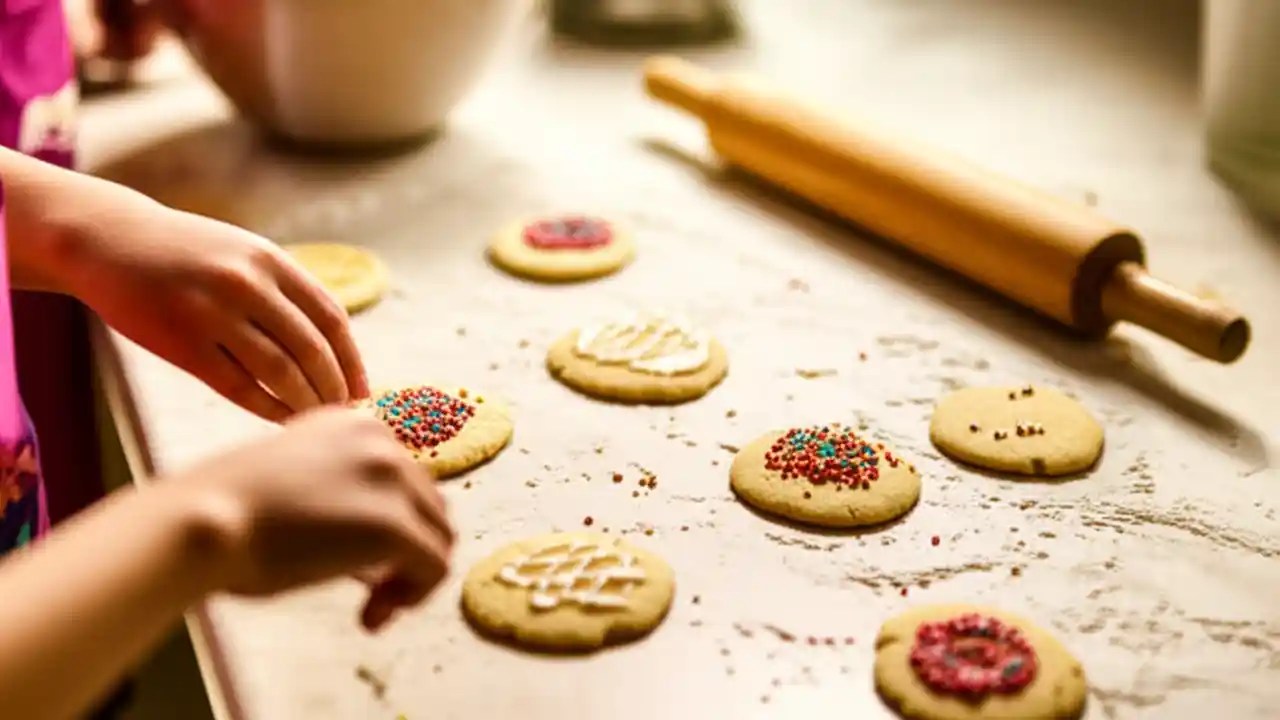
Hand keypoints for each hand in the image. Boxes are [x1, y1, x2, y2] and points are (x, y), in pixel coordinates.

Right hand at [63, 186, 367, 420]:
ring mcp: (212, 312)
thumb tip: (336, 352)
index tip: (363, 391)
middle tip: (343, 414)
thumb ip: (286, 292)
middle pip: (311, 349)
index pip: (331, 318)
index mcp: (270, 260)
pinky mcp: (181, 342)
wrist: (111, 241)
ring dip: (304, 403)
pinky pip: (238, 386)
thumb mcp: (245, 254)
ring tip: (316, 422)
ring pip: (279, 372)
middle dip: (334, 388)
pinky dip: (267, 408)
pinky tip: (281, 420)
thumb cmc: (189, 255)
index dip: (352, 361)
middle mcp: (247, 283)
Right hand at [169, 407, 452, 629]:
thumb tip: (387, 554)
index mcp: (355, 423)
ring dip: (410, 578)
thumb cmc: (227, 512)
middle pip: (428, 507)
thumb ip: (345, 499)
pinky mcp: (395, 526)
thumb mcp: (296, 485)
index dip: (391, 527)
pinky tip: (371, 616)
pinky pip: (435, 568)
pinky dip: (412, 598)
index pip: (404, 479)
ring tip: (370, 608)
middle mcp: (382, 441)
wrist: (202, 520)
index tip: (358, 562)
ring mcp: (392, 481)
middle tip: (369, 595)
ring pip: (439, 537)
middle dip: (405, 555)